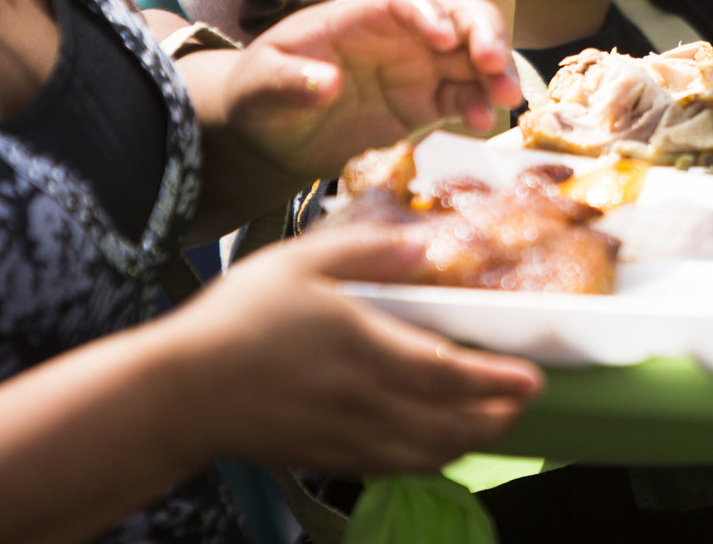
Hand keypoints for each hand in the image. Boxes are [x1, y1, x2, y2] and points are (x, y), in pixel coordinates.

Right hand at [168, 224, 541, 474]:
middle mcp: (364, 401)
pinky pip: (394, 466)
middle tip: (522, 401)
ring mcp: (347, 436)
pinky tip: (434, 442)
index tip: (532, 378)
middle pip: (450, 425)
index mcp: (363, 348)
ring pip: (427, 454)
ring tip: (491, 423)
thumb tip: (427, 246)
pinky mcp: (327, 456)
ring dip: (469, 442)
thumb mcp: (301, 262)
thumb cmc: (236, 320)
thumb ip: (370, 251)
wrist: (180, 391)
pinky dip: (428, 458)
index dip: (497, 381)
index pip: (449, 375)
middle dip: (497, 418)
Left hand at [216, 0, 520, 180]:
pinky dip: (479, 105)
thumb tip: (323, 83)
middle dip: (483, 32)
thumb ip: (288, 81)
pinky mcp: (426, 105)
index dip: (426, 12)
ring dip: (495, 70)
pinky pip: (463, 98)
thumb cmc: (260, 94)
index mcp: (358, 17)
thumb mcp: (260, 86)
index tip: (442, 38)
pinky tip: (484, 122)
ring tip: (506, 96)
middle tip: (495, 63)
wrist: (270, 133)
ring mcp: (417, 69)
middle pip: (455, 16)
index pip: (400, 1)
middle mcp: (399, 35)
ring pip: (471, 56)